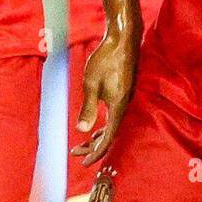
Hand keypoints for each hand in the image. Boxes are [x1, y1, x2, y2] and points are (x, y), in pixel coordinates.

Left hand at [69, 30, 136, 165]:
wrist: (122, 40)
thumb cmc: (105, 59)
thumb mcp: (91, 83)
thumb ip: (88, 108)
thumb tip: (81, 131)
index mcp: (117, 107)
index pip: (108, 138)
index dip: (96, 152)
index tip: (84, 162)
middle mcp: (124, 106)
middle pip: (110, 134)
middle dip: (93, 146)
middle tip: (76, 153)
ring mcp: (125, 99)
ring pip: (112, 125)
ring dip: (97, 135)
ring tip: (83, 143)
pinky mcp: (123, 92)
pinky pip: (114, 116)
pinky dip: (103, 124)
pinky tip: (95, 124)